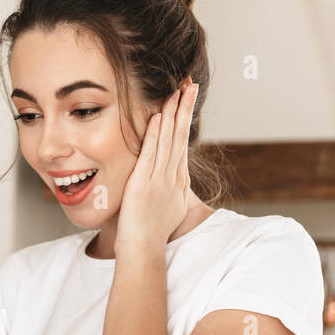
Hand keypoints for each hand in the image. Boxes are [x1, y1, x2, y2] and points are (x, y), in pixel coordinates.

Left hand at [114, 79, 198, 255]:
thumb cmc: (148, 234)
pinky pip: (152, 155)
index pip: (182, 142)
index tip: (188, 98)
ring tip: (178, 91)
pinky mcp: (145, 185)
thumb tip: (164, 183)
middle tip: (190, 84)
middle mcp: (172, 177)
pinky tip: (158, 116)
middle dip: (186, 108)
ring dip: (174, 114)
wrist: (143, 250)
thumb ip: (162, 190)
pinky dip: (156, 135)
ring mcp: (160, 180)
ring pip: (169, 141)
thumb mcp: (161, 208)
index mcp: (176, 181)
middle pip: (180, 136)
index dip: (185, 119)